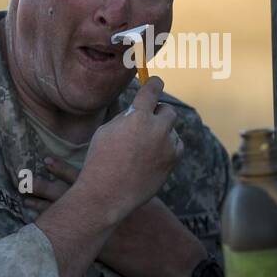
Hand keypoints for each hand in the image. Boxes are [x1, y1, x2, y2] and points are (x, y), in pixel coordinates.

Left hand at [25, 155, 203, 276]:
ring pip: (67, 216)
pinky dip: (56, 233)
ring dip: (44, 208)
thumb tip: (119, 170)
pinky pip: (72, 239)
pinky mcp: (100, 250)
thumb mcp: (148, 196)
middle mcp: (104, 209)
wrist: (170, 253)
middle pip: (68, 195)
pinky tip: (38, 233)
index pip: (84, 178)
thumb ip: (132, 183)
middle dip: (44, 187)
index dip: (62, 170)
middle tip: (22, 178)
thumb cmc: (161, 224)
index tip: (45, 160)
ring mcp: (101, 230)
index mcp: (115, 193)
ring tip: (23, 200)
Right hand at [69, 76, 183, 224]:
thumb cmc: (100, 160)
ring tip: (144, 146)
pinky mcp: (172, 162)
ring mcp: (167, 146)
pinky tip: (153, 155)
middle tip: (148, 119)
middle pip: (167, 110)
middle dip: (158, 112)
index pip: (152, 90)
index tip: (155, 82)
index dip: (154, 84)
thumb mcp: (106, 130)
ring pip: (172, 130)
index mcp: (138, 117)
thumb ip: (126, 117)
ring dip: (162, 132)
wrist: (107, 194)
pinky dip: (168, 147)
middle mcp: (157, 129)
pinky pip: (176, 146)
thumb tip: (139, 109)